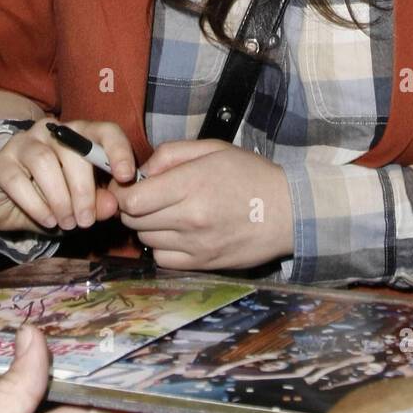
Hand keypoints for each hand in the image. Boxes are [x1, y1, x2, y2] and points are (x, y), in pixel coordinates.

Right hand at [0, 118, 136, 233]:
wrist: (6, 198)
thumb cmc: (52, 194)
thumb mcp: (81, 201)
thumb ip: (99, 201)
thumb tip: (112, 206)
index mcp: (80, 134)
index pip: (104, 131)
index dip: (118, 150)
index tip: (125, 176)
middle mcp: (51, 132)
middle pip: (74, 150)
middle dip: (84, 189)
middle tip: (86, 220)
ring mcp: (22, 144)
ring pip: (45, 162)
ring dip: (60, 199)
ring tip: (67, 223)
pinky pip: (18, 181)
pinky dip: (36, 205)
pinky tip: (47, 220)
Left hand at [110, 139, 293, 270]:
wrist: (288, 212)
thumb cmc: (251, 175)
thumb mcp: (213, 148)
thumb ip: (172, 154)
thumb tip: (142, 172)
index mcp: (191, 184)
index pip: (132, 200)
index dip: (124, 192)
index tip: (130, 186)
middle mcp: (189, 218)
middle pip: (134, 220)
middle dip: (133, 207)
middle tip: (148, 197)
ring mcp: (195, 245)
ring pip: (146, 239)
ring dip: (148, 225)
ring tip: (166, 213)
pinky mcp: (202, 263)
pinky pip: (162, 259)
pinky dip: (162, 246)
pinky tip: (176, 233)